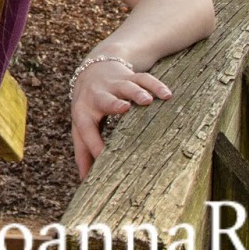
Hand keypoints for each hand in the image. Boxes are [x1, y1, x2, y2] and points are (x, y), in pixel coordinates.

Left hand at [70, 60, 170, 178]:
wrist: (93, 69)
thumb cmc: (88, 107)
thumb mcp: (81, 126)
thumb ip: (83, 151)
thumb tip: (84, 180)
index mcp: (83, 111)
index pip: (87, 130)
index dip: (95, 145)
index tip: (104, 159)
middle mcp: (97, 96)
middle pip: (103, 99)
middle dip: (112, 103)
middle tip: (124, 108)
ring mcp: (114, 84)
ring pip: (125, 85)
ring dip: (136, 92)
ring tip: (147, 100)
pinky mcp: (130, 76)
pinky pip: (144, 78)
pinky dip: (155, 86)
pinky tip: (167, 95)